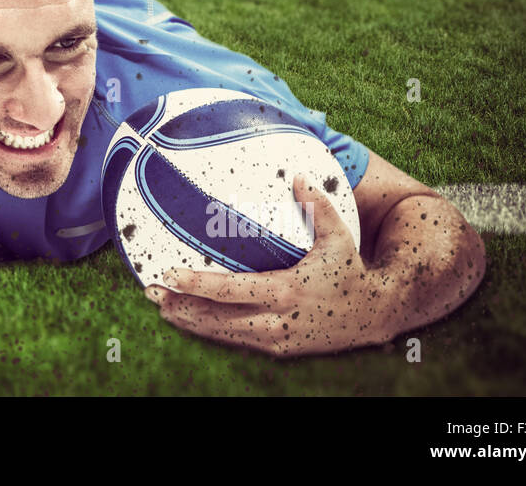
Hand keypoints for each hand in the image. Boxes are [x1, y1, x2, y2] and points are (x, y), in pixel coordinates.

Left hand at [144, 173, 381, 357]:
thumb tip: (299, 175)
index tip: (170, 275)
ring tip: (161, 306)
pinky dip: (210, 330)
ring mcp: (276, 339)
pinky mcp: (278, 348)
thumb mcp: (338, 238)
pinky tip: (190, 319)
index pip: (230, 290)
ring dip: (189, 321)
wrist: (375, 316)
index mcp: (286, 291)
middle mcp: (276, 320)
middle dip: (180, 307)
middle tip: (150, 292)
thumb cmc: (351, 272)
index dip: (197, 285)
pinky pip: (236, 339)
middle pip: (216, 318)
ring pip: (222, 333)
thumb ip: (317, 206)